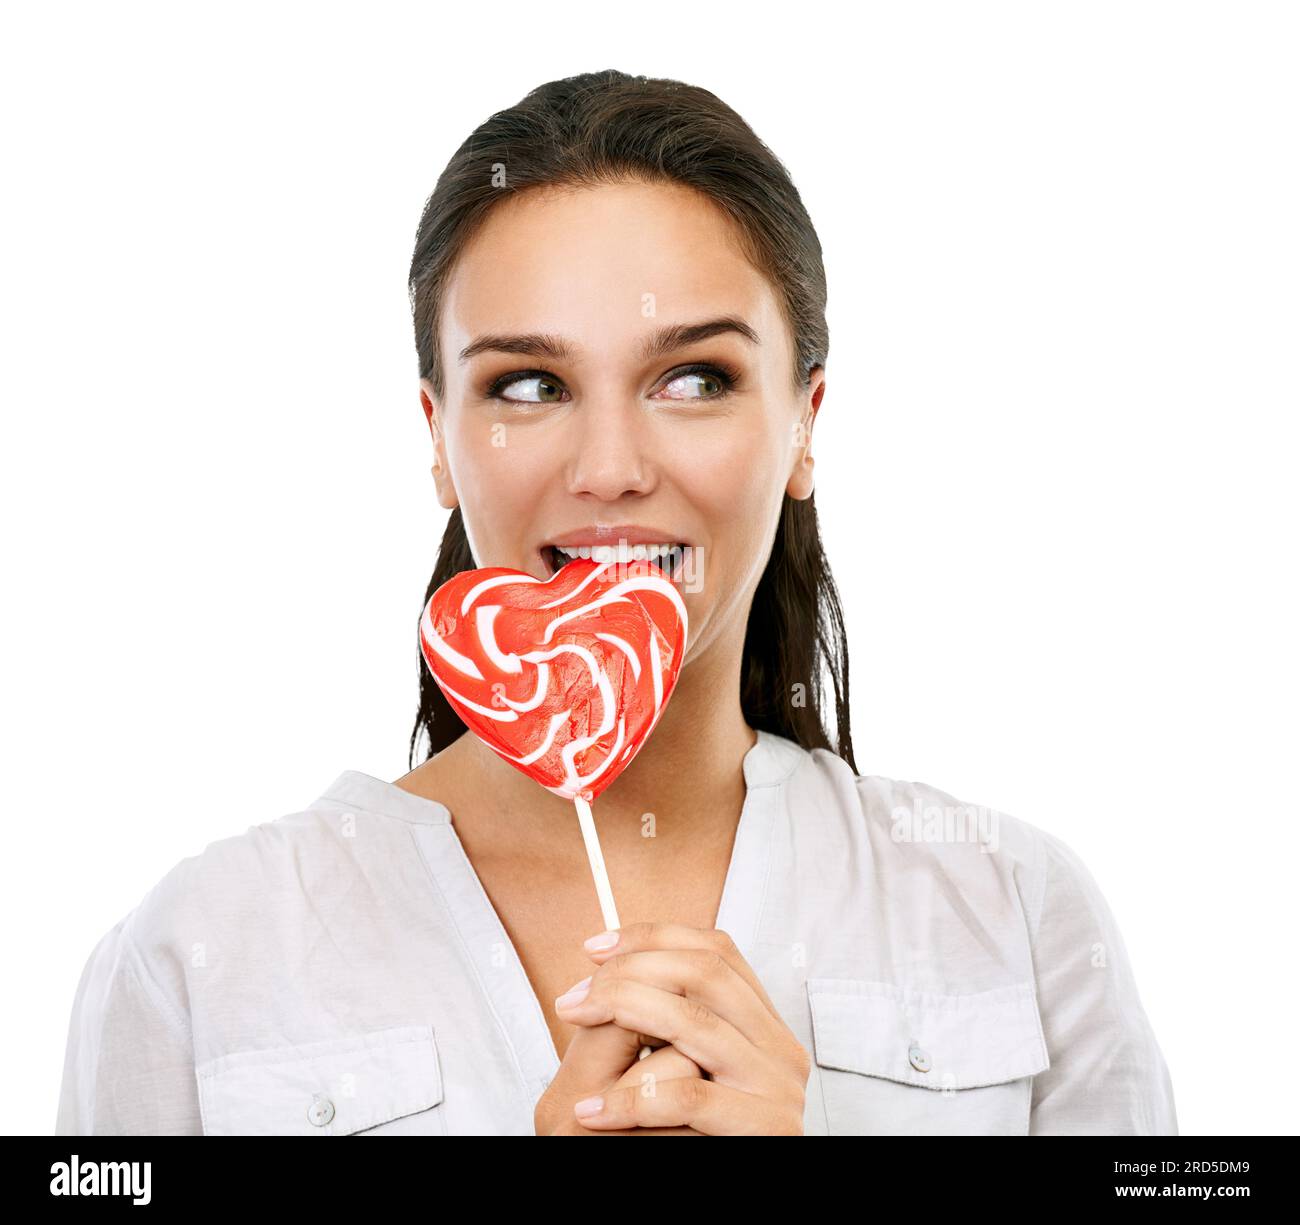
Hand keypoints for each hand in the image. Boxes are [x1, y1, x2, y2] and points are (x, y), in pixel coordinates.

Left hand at [555, 923, 810, 1134]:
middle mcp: (781, 1049)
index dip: (654, 938)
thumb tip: (610, 960)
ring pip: (693, 1022)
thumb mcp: (678, 1067)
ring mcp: (778, 1087)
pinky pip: (686, 1097)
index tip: (595, 948)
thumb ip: (665, 1018)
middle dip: (630, 972)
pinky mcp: (766, 1127)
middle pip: (705, 973)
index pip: (717, 951)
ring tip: (575, 1025)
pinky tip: (593, 1112)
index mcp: (764, 1026)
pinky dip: (630, 1100)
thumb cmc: (686, 1138)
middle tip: (575, 998)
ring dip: (623, 1012)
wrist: (723, 1205)